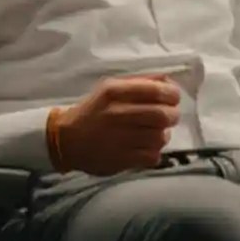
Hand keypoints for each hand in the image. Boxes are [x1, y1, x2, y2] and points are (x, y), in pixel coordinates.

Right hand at [56, 75, 180, 175]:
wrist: (67, 139)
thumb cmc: (94, 110)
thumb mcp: (110, 87)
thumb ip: (139, 82)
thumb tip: (168, 81)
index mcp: (115, 91)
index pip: (156, 90)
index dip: (172, 95)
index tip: (173, 98)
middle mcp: (118, 113)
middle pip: (162, 115)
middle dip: (172, 115)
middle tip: (169, 116)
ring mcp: (120, 138)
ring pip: (160, 137)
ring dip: (163, 134)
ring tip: (155, 132)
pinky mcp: (121, 159)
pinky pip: (153, 156)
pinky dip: (155, 151)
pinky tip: (147, 146)